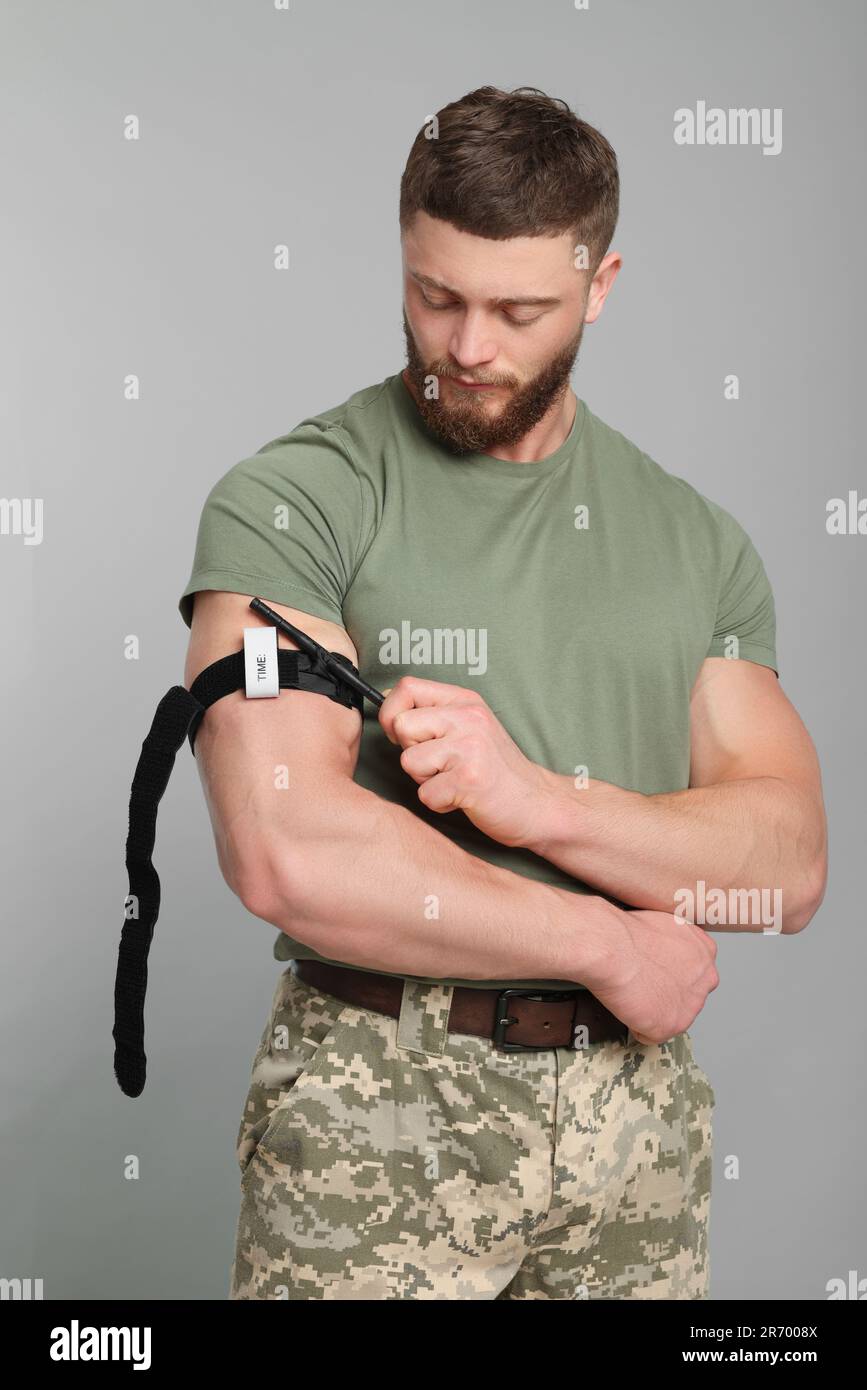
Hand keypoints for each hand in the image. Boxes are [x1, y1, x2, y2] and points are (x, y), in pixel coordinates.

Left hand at [378, 676, 552, 847]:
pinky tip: (463, 798)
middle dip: (411, 751)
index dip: (392, 712)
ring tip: (454, 781)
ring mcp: (471, 747)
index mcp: (465, 701)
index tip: (406, 735)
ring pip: (409, 761)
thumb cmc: (496, 770)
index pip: (406, 686)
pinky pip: (425, 794)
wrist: (538, 804)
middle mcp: (469, 717)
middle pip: (401, 725)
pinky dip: (439, 803)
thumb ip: (433, 715)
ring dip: (425, 780)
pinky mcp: (470, 779)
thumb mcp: (470, 728)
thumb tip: (386, 709)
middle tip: (441, 764)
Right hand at [587, 907, 719, 1044]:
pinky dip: (636, 1025)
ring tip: (631, 993)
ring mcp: (691, 1005)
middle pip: (688, 995)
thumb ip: (674, 941)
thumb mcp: (662, 923)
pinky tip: (626, 1007)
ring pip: (671, 1016)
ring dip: (652, 1010)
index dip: (671, 973)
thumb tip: (662, 949)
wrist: (613, 948)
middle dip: (667, 993)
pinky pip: (650, 1034)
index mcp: (705, 951)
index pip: (695, 971)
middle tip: (642, 984)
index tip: (656, 972)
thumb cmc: (627, 931)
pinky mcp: (671, 1026)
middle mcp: (705, 978)